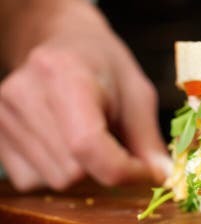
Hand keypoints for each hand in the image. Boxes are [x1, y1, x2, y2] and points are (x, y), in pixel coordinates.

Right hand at [0, 0, 169, 190]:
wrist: (62, 41)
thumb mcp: (138, 93)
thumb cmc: (104, 66)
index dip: (124, 170)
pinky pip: (32, 181)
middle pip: (73, 171)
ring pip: (54, 181)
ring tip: (88, 133)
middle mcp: (26, 94)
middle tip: (116, 139)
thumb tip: (161, 177)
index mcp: (67, 75)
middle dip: (106, 166)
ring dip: (82, 170)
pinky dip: (56, 171)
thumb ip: (148, 138)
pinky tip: (64, 140)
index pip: (88, 145)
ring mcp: (2, 114)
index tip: (148, 171)